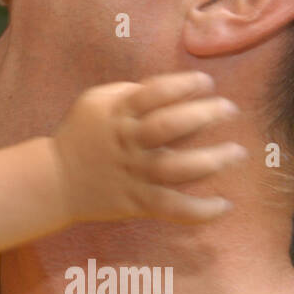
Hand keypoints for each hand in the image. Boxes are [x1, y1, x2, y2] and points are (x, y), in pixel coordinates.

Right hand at [52, 70, 245, 223]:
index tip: (207, 83)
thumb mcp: (97, 101)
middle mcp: (128, 142)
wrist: (56, 179)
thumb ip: (132, 93)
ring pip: (176, 168)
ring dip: (211, 160)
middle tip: (229, 109)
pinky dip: (199, 211)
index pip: (154, 94)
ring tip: (237, 153)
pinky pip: (171, 208)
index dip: (184, 85)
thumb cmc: (83, 134)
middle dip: (205, 115)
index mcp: (118, 114)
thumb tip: (174, 88)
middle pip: (168, 127)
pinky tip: (224, 205)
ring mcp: (134, 174)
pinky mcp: (137, 202)